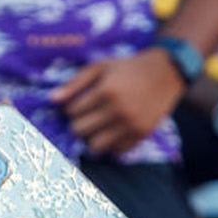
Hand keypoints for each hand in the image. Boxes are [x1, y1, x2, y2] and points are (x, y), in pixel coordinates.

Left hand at [48, 48, 186, 155]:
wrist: (166, 72)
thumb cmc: (127, 68)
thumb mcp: (100, 66)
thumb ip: (75, 82)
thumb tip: (51, 100)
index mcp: (106, 91)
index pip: (71, 112)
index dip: (71, 108)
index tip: (80, 103)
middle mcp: (119, 110)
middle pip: (79, 131)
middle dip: (78, 123)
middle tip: (87, 115)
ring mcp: (131, 124)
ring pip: (95, 146)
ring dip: (92, 137)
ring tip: (98, 125)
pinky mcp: (142, 134)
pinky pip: (115, 151)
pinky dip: (110, 143)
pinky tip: (113, 130)